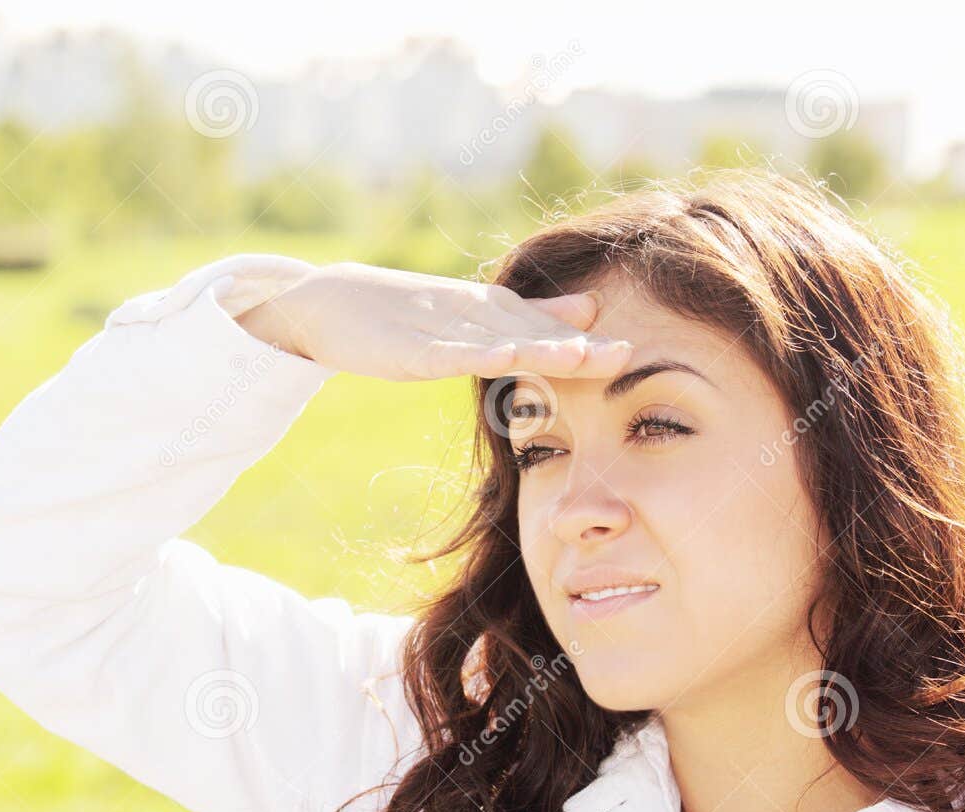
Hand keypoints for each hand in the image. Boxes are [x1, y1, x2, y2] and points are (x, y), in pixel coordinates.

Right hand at [233, 260, 630, 381]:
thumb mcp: (476, 316)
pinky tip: (503, 355)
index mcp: (495, 314)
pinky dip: (475, 353)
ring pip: (498, 341)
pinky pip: (447, 352)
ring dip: (539, 346)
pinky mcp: (411, 348)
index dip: (588, 344)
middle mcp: (476, 317)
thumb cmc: (405, 315)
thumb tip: (593, 311)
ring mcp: (442, 332)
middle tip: (625, 355)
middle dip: (578, 346)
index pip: (549, 331)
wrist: (331, 303)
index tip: (633, 355)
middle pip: (534, 334)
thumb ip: (534, 315)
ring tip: (580, 355)